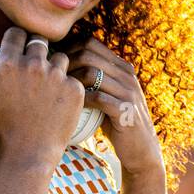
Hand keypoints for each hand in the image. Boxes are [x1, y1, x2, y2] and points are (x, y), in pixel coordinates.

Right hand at [0, 27, 84, 167]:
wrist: (28, 153)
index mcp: (8, 64)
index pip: (16, 33)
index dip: (16, 40)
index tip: (18, 50)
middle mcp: (33, 65)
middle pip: (39, 40)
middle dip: (36, 48)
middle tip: (33, 68)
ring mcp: (56, 76)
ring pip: (59, 56)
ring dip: (53, 66)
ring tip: (45, 86)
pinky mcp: (74, 88)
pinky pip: (71, 77)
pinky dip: (65, 85)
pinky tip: (56, 100)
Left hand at [63, 35, 164, 184]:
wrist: (141, 150)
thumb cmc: (116, 123)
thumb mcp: (110, 96)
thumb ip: (95, 81)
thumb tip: (60, 66)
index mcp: (122, 67)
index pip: (91, 43)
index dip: (68, 49)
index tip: (54, 65)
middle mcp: (127, 75)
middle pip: (89, 54)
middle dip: (65, 63)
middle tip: (51, 79)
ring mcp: (128, 92)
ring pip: (92, 73)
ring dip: (70, 81)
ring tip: (59, 93)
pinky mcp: (125, 110)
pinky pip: (97, 97)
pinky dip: (80, 100)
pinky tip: (70, 108)